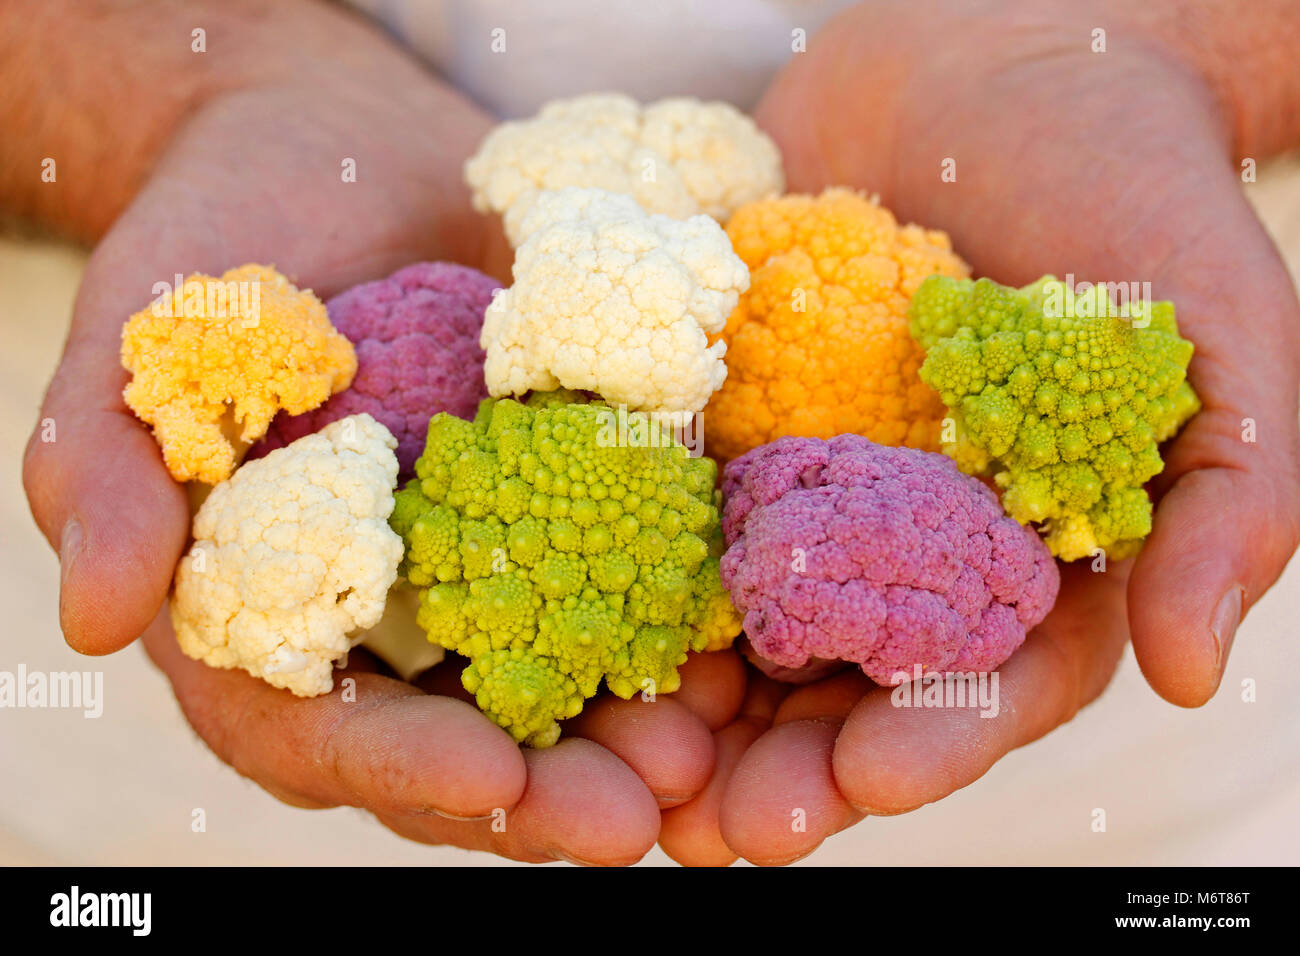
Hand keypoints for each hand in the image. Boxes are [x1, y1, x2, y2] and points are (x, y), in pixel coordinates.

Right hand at [18, 4, 715, 863]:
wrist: (345, 144)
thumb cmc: (220, 237)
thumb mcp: (143, 338)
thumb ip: (108, 467)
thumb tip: (97, 616)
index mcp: (270, 611)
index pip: (318, 729)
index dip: (397, 767)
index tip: (494, 781)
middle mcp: (387, 613)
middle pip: (458, 740)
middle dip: (544, 792)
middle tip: (634, 819)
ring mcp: (485, 561)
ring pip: (556, 683)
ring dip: (627, 735)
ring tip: (702, 762)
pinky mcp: (567, 500)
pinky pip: (626, 573)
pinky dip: (675, 622)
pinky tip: (737, 651)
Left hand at [659, 0, 1299, 864]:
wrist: (996, 55)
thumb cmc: (1133, 188)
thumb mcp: (1219, 338)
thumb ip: (1230, 501)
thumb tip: (1194, 673)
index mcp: (1025, 552)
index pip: (986, 682)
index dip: (932, 744)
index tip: (868, 789)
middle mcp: (904, 537)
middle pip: (846, 680)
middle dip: (788, 760)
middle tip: (721, 830)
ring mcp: (805, 478)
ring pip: (742, 619)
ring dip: (688, 704)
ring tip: (630, 772)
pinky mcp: (723, 413)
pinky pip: (665, 497)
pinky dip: (617, 560)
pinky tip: (563, 612)